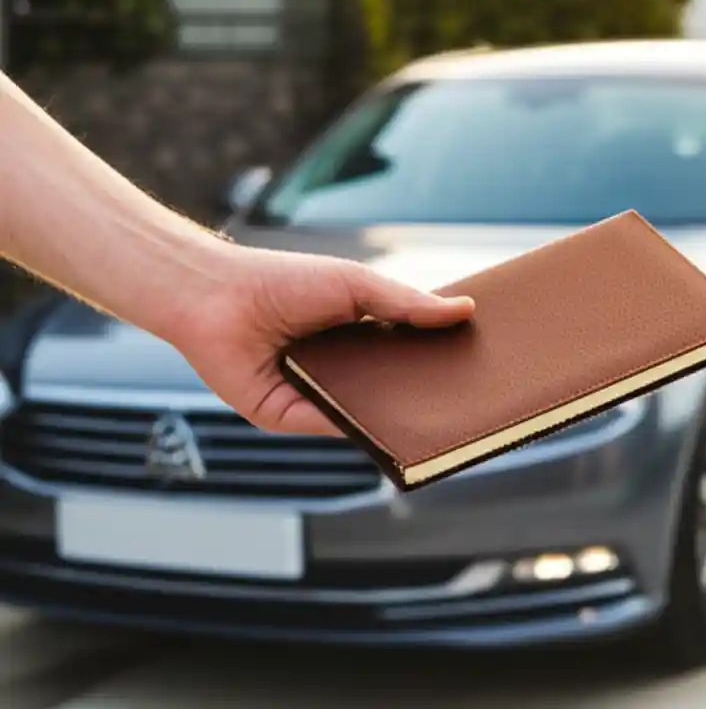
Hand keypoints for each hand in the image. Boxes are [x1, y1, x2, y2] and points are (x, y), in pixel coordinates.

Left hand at [167, 244, 473, 435]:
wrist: (214, 296)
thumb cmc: (282, 280)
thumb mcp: (356, 285)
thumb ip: (407, 303)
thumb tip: (465, 311)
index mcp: (362, 337)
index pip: (413, 354)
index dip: (446, 358)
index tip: (488, 361)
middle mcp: (344, 371)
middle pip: (398, 390)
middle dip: (435, 394)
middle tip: (484, 397)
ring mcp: (320, 397)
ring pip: (372, 415)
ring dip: (407, 417)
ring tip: (453, 417)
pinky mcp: (292, 419)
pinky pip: (337, 429)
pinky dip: (365, 430)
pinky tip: (399, 428)